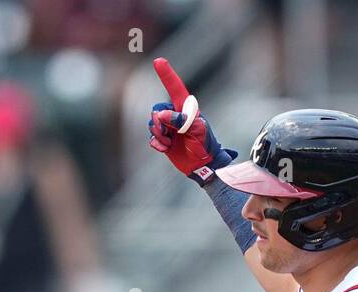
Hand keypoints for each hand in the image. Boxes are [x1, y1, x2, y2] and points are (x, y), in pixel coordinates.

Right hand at [147, 58, 233, 181]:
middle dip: (159, 123)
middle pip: (156, 110)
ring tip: (171, 143)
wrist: (203, 165)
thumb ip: (180, 121)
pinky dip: (157, 144)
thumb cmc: (205, 144)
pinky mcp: (163, 140)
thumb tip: (162, 116)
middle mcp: (175, 115)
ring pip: (152, 124)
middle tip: (170, 134)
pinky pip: (152, 138)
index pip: (174, 87)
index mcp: (185, 108)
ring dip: (159, 135)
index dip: (166, 74)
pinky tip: (166, 149)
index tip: (158, 61)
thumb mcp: (197, 130)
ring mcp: (168, 127)